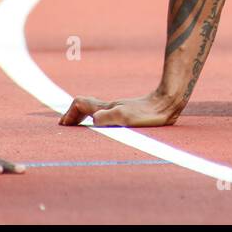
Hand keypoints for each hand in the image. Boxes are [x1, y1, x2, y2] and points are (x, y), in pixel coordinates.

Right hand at [60, 92, 181, 127]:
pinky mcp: (128, 112)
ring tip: (78, 127)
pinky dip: (97, 119)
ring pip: (95, 109)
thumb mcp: (126, 117)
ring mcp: (119, 108)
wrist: (168, 103)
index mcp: (106, 107)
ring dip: (83, 117)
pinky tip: (103, 128)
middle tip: (66, 125)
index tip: (63, 125)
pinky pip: (105, 114)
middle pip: (85, 105)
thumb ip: (108, 118)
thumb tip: (92, 121)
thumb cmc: (148, 112)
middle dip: (73, 115)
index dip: (69, 113)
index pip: (80, 104)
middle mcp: (110, 106)